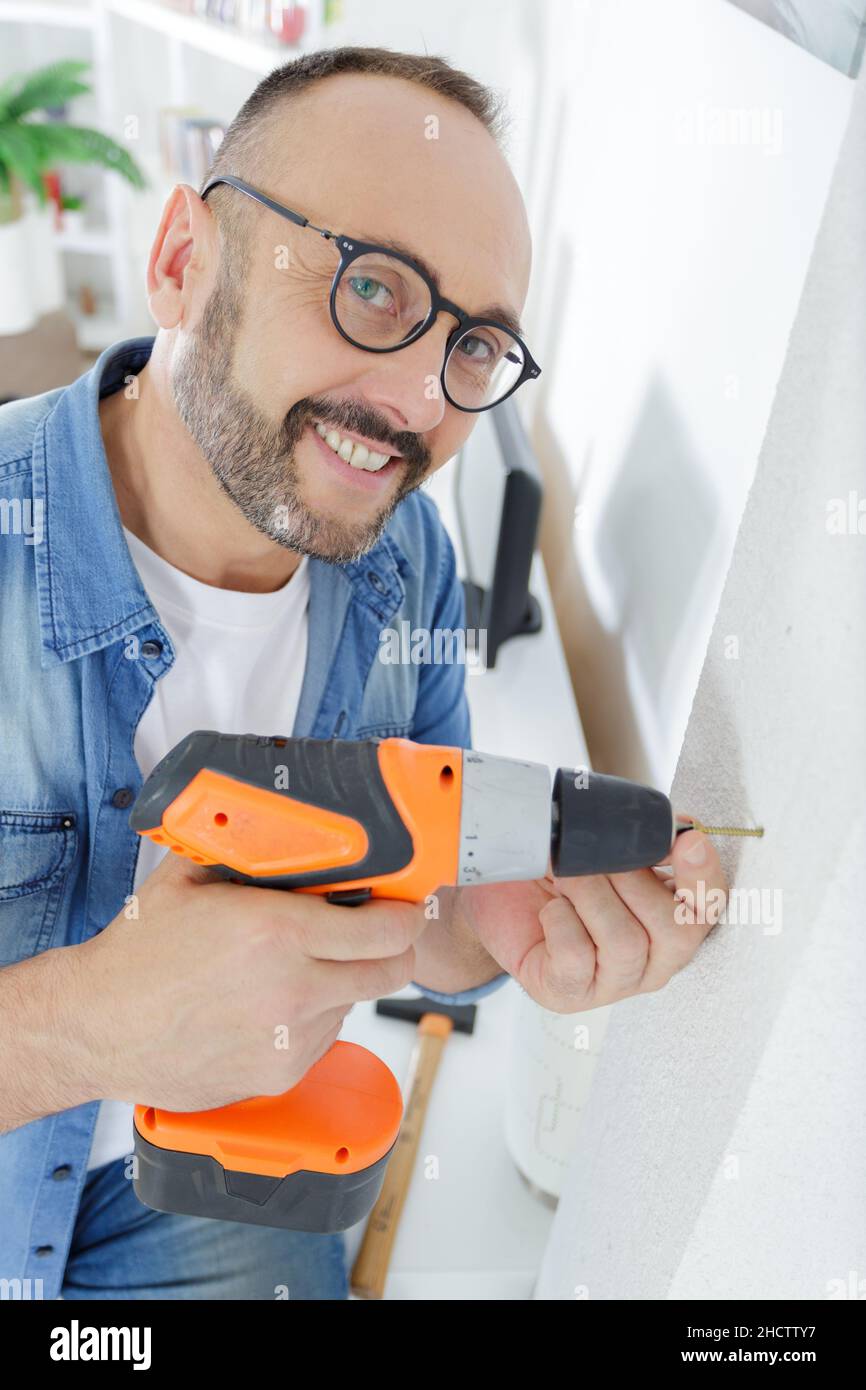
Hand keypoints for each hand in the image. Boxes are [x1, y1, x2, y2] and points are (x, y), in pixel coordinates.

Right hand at [78, 852, 425, 1110]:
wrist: (92, 1027)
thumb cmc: (135, 953)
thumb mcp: (191, 877)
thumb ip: (250, 853)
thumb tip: (296, 833)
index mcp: (277, 933)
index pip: (389, 930)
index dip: (407, 914)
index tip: (404, 906)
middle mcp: (292, 990)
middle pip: (392, 972)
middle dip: (394, 949)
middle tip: (374, 933)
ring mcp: (288, 1039)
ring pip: (354, 1003)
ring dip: (342, 982)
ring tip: (293, 968)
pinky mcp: (278, 1075)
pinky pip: (323, 1037)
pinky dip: (311, 1018)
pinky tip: (268, 1004)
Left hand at [458, 824, 726, 1012]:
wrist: (502, 896)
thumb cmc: (559, 874)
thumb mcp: (604, 851)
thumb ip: (645, 842)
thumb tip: (678, 827)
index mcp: (674, 922)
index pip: (709, 908)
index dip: (704, 875)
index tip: (688, 839)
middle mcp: (654, 962)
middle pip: (676, 930)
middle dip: (633, 880)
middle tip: (593, 855)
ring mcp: (613, 984)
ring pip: (625, 943)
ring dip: (591, 894)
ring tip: (566, 875)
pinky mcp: (568, 993)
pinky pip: (577, 957)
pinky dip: (561, 921)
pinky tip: (550, 910)